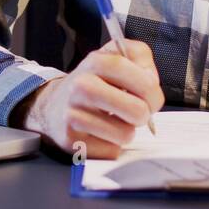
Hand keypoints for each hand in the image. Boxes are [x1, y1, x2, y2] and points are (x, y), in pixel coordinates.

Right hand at [11, 39, 163, 158]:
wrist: (54, 105)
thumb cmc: (93, 83)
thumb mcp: (115, 57)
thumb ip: (140, 58)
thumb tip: (152, 80)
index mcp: (97, 62)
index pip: (143, 80)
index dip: (154, 92)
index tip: (151, 97)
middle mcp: (82, 86)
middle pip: (137, 110)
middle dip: (144, 115)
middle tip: (135, 112)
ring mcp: (74, 114)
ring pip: (125, 134)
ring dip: (127, 132)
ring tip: (115, 122)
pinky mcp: (71, 140)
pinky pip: (111, 151)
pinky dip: (111, 145)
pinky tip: (100, 134)